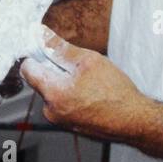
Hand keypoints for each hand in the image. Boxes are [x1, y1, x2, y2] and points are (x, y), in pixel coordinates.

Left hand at [19, 29, 146, 139]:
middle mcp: (51, 112)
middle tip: (79, 67)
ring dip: (66, 84)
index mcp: (53, 94)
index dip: (36, 56)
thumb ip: (60, 48)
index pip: (28, 70)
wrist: (135, 121)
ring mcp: (61, 122)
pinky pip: (64, 105)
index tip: (46, 50)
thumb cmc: (115, 92)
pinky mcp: (71, 127)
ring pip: (55, 93)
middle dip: (56, 71)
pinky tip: (92, 94)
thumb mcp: (88, 60)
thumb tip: (41, 34)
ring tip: (90, 83)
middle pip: (42, 82)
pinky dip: (73, 96)